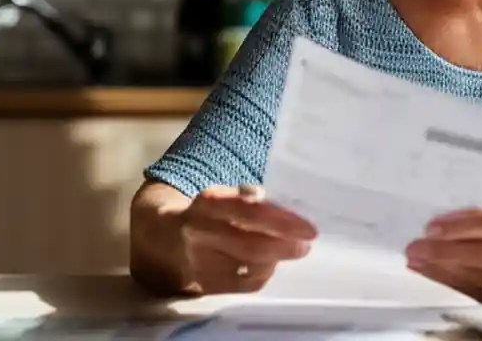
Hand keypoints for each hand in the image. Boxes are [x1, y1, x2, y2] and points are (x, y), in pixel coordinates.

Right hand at [179, 184, 316, 293]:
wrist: (172, 238)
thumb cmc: (215, 213)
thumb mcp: (229, 196)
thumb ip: (256, 200)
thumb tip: (286, 210)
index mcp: (211, 202)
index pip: (252, 212)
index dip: (283, 222)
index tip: (310, 230)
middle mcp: (201, 232)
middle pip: (251, 246)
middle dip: (285, 248)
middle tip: (305, 246)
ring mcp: (200, 261)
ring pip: (251, 269)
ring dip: (275, 261)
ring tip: (285, 251)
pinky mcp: (205, 284)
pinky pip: (246, 285)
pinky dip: (263, 275)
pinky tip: (266, 265)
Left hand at [404, 206, 481, 300]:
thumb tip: (449, 221)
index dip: (458, 224)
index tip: (432, 225)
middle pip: (480, 252)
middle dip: (441, 249)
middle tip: (414, 245)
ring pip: (477, 276)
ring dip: (441, 269)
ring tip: (418, 260)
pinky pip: (481, 294)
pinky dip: (455, 284)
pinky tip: (437, 276)